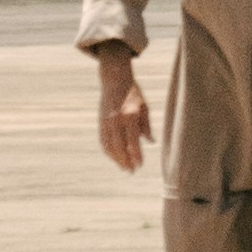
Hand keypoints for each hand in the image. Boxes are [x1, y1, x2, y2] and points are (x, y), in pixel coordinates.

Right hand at [95, 49, 151, 171]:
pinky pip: (103, 141)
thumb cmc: (134, 94)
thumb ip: (146, 126)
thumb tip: (151, 142)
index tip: (140, 165)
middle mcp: (116, 121)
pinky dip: (108, 151)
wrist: (114, 80)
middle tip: (132, 171)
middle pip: (119, 147)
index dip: (136, 155)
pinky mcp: (100, 123)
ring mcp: (106, 122)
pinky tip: (114, 157)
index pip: (132, 142)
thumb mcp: (144, 108)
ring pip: (109, 146)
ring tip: (124, 167)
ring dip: (116, 159)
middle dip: (125, 161)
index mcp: (129, 117)